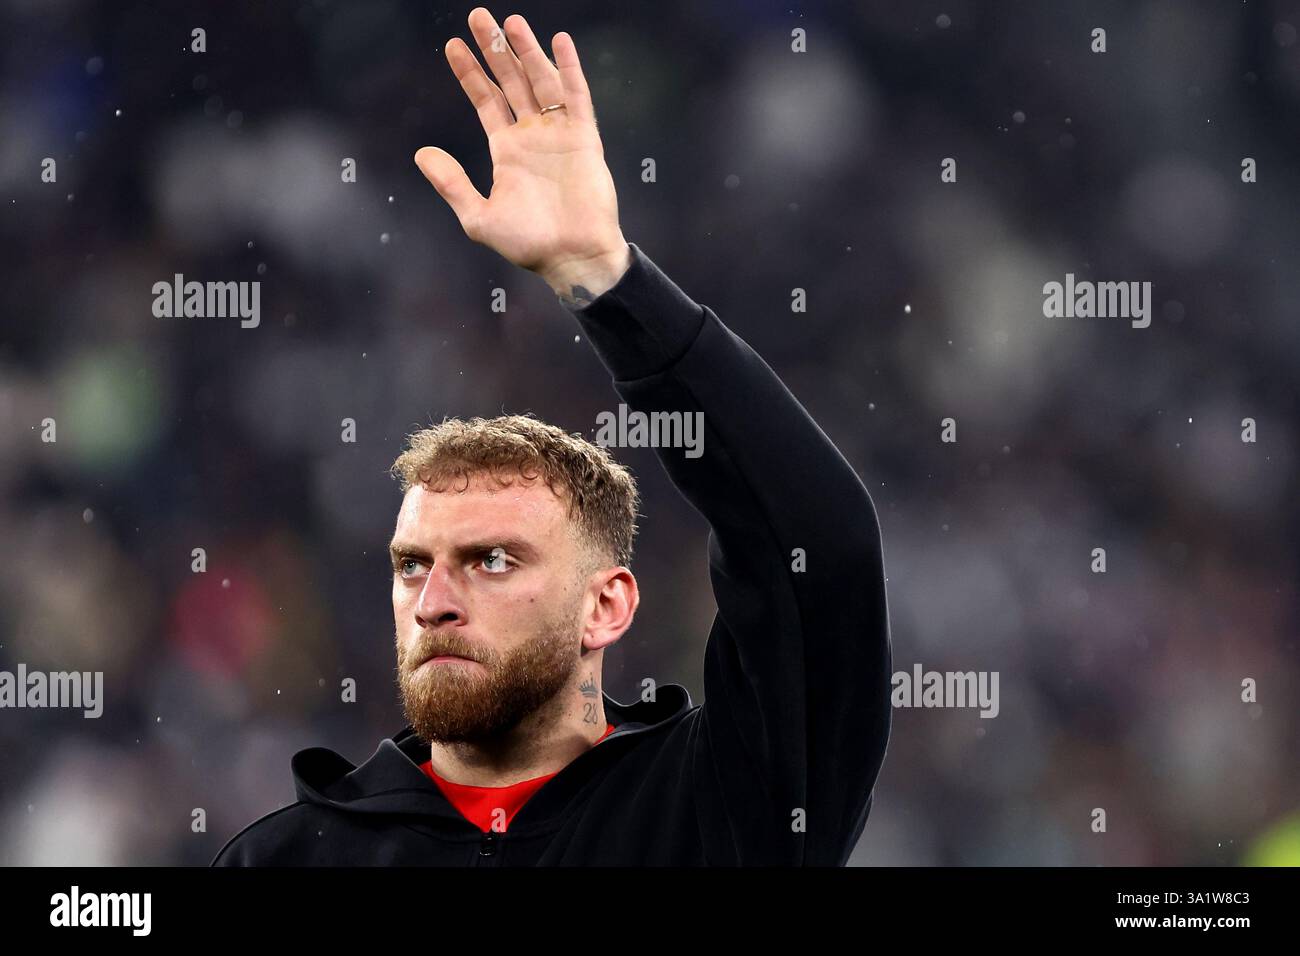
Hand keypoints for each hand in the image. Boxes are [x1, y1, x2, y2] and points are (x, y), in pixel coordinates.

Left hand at [415, 8, 630, 301]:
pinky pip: (577, 96)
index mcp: (507, 151)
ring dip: (526, 51)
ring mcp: (559, 134)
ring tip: (511, 21)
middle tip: (478, 16)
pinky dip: (569, 68)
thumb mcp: (478, 217)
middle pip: (511, 81)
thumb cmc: (529, 244)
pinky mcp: (584, 139)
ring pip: (540, 81)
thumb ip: (452, 184)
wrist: (572, 258)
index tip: (452, 46)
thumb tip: (421, 153)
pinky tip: (558, 41)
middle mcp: (532, 136)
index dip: (469, 73)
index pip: (486, 101)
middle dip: (494, 49)